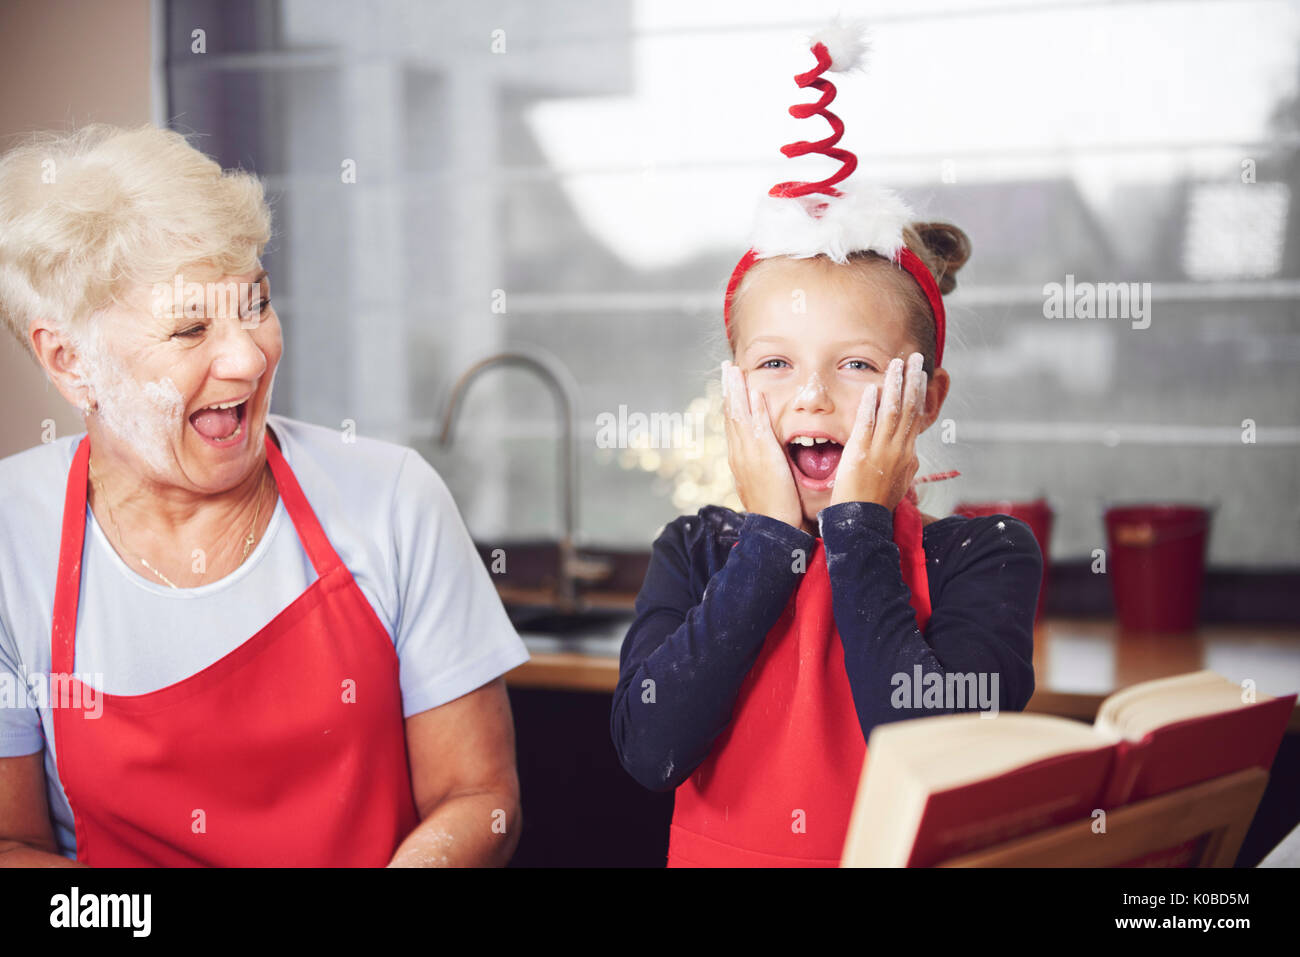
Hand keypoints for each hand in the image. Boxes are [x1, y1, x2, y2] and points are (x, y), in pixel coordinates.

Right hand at [721, 360, 802, 529]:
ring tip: (733, 369)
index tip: (731, 386)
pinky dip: (754, 407)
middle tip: (726, 368)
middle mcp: (739, 454)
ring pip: (738, 415)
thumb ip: (762, 469)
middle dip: (729, 390)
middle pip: (730, 415)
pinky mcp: (761, 456)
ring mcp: (747, 454)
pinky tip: (755, 391)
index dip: (731, 403)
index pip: (733, 425)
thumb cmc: (775, 511)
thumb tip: (765, 461)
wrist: (773, 528)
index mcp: (739, 460)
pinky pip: (756, 426)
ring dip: (737, 390)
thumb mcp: (764, 484)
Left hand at [830, 352, 926, 511]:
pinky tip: (873, 388)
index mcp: (908, 456)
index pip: (916, 419)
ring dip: (895, 384)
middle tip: (916, 358)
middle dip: (912, 380)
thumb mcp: (900, 485)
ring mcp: (881, 450)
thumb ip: (906, 469)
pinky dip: (871, 405)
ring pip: (892, 411)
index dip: (919, 395)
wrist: (863, 523)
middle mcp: (899, 450)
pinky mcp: (862, 452)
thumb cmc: (876, 506)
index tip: (921, 376)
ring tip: (897, 363)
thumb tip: (914, 460)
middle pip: (909, 408)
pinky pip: (868, 424)